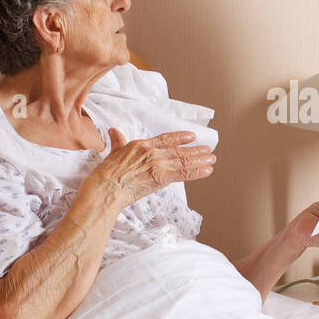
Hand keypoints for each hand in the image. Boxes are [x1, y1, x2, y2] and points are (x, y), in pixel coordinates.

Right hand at [86, 128, 214, 209]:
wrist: (106, 188)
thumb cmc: (106, 173)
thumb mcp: (113, 152)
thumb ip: (117, 141)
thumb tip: (114, 131)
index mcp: (142, 145)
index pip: (166, 139)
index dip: (180, 137)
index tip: (191, 136)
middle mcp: (152, 153)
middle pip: (179, 151)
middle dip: (195, 151)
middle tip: (209, 150)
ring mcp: (158, 165)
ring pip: (184, 161)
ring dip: (200, 160)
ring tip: (212, 159)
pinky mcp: (161, 178)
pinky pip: (183, 174)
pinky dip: (197, 172)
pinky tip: (207, 170)